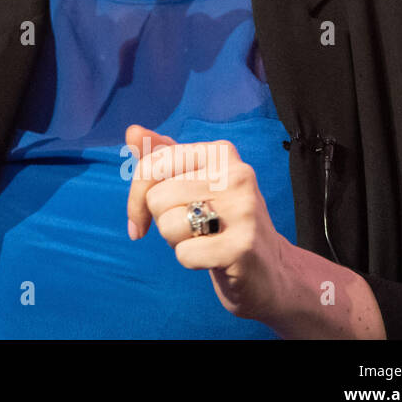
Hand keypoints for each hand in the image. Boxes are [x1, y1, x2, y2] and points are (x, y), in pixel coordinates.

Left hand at [124, 124, 292, 324]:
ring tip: (205, 239)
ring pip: (167, 225)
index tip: (140, 218)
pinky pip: (184, 254)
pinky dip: (191, 261)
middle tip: (192, 227)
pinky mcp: (242, 246)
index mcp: (219, 152)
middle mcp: (235, 174)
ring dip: (177, 241)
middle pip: (156, 198)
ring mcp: (243, 209)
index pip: (152, 164)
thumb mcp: (192, 183)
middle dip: (163, 221)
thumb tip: (133, 131)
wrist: (268, 270)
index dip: (136, 197)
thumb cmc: (221, 222)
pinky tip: (214, 258)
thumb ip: (162, 158)